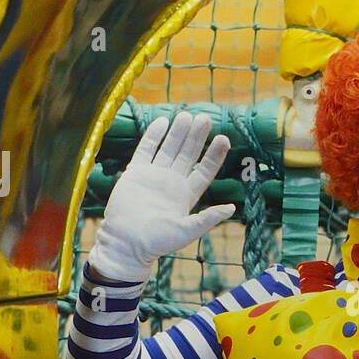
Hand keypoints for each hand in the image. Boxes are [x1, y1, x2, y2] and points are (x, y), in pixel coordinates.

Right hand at [87, 111, 233, 282]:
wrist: (126, 243)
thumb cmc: (157, 242)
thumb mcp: (187, 231)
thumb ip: (208, 219)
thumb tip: (232, 208)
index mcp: (187, 195)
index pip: (204, 170)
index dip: (214, 155)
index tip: (223, 139)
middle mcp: (172, 182)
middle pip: (188, 154)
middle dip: (197, 137)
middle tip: (206, 118)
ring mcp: (154, 175)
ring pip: (169, 148)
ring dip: (178, 132)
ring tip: (188, 115)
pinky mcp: (136, 173)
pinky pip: (146, 149)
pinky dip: (154, 136)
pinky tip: (163, 122)